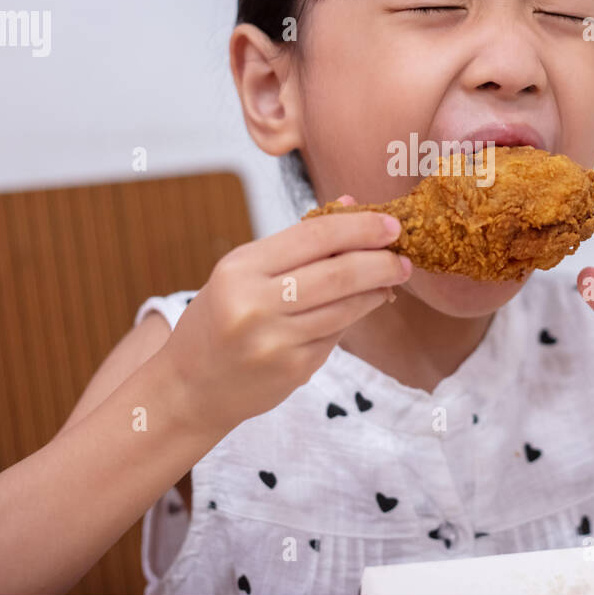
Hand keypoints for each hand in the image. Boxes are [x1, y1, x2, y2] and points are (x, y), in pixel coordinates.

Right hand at [163, 195, 411, 434]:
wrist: (190, 389)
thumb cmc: (219, 318)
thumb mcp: (242, 272)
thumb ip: (296, 243)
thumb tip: (351, 205)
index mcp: (240, 269)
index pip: (314, 236)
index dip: (359, 228)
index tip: (390, 224)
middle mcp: (255, 305)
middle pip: (338, 274)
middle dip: (380, 261)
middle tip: (402, 257)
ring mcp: (276, 342)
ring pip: (345, 308)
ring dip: (376, 291)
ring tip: (391, 279)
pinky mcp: (294, 370)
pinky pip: (336, 336)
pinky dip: (352, 317)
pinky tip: (360, 307)